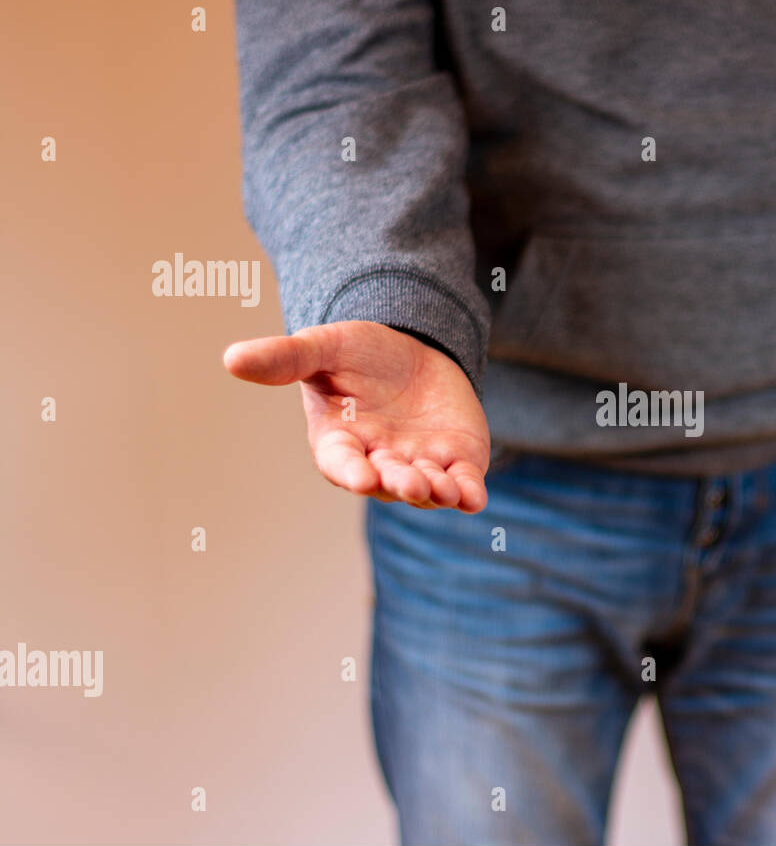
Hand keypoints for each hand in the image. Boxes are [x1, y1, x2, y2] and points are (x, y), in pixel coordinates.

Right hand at [223, 321, 489, 511]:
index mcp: (340, 443)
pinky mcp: (456, 463)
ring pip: (426, 490)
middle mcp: (378, 464)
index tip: (361, 477)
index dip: (351, 472)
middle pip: (387, 482)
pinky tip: (474, 497)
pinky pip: (463, 486)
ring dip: (434, 492)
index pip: (341, 464)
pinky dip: (468, 494)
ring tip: (443, 488)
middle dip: (399, 484)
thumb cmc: (359, 355)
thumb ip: (285, 358)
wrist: (414, 351)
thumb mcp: (324, 348)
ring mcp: (419, 467)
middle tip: (408, 482)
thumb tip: (231, 358)